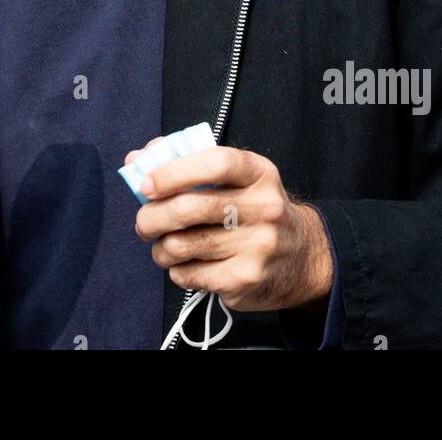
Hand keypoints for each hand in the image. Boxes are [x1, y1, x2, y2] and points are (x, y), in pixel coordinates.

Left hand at [130, 141, 332, 312]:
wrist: (304, 257)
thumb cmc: (254, 210)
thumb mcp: (237, 178)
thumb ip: (188, 163)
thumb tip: (136, 161)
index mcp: (259, 173)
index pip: (214, 164)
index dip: (173, 171)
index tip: (146, 184)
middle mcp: (263, 208)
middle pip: (188, 209)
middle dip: (150, 217)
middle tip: (144, 223)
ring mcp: (257, 246)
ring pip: (181, 245)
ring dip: (160, 248)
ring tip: (164, 246)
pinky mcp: (246, 280)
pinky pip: (189, 275)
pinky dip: (176, 271)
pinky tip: (186, 265)